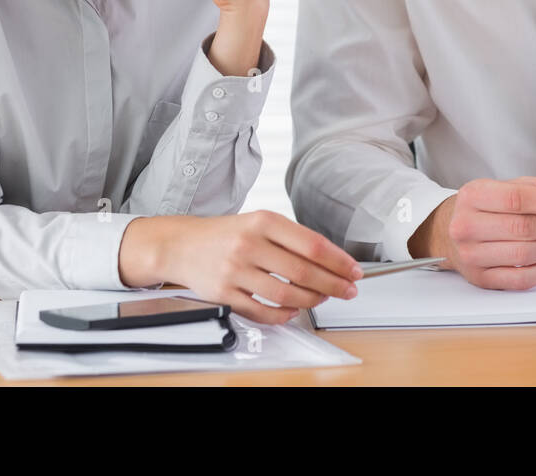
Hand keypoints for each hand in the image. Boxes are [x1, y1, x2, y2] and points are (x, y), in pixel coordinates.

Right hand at [118, 213, 363, 324]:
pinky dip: (283, 314)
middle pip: (303, 271)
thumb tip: (331, 260)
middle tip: (348, 290)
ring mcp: (235, 270)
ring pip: (286, 293)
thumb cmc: (227, 233)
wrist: (182, 244)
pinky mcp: (224, 293)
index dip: (338, 261)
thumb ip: (291, 238)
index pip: (312, 244)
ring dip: (311, 300)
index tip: (354, 271)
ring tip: (322, 299)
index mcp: (263, 221)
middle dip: (333, 284)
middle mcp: (249, 244)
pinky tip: (294, 310)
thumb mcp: (259, 222)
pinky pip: (262, 311)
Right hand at [408, 171, 535, 290]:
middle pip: (524, 228)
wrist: (450, 231)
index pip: (518, 198)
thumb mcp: (508, 186)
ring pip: (525, 254)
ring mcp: (471, 255)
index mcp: (473, 195)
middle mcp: (466, 225)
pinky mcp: (480, 278)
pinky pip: (521, 279)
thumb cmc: (486, 208)